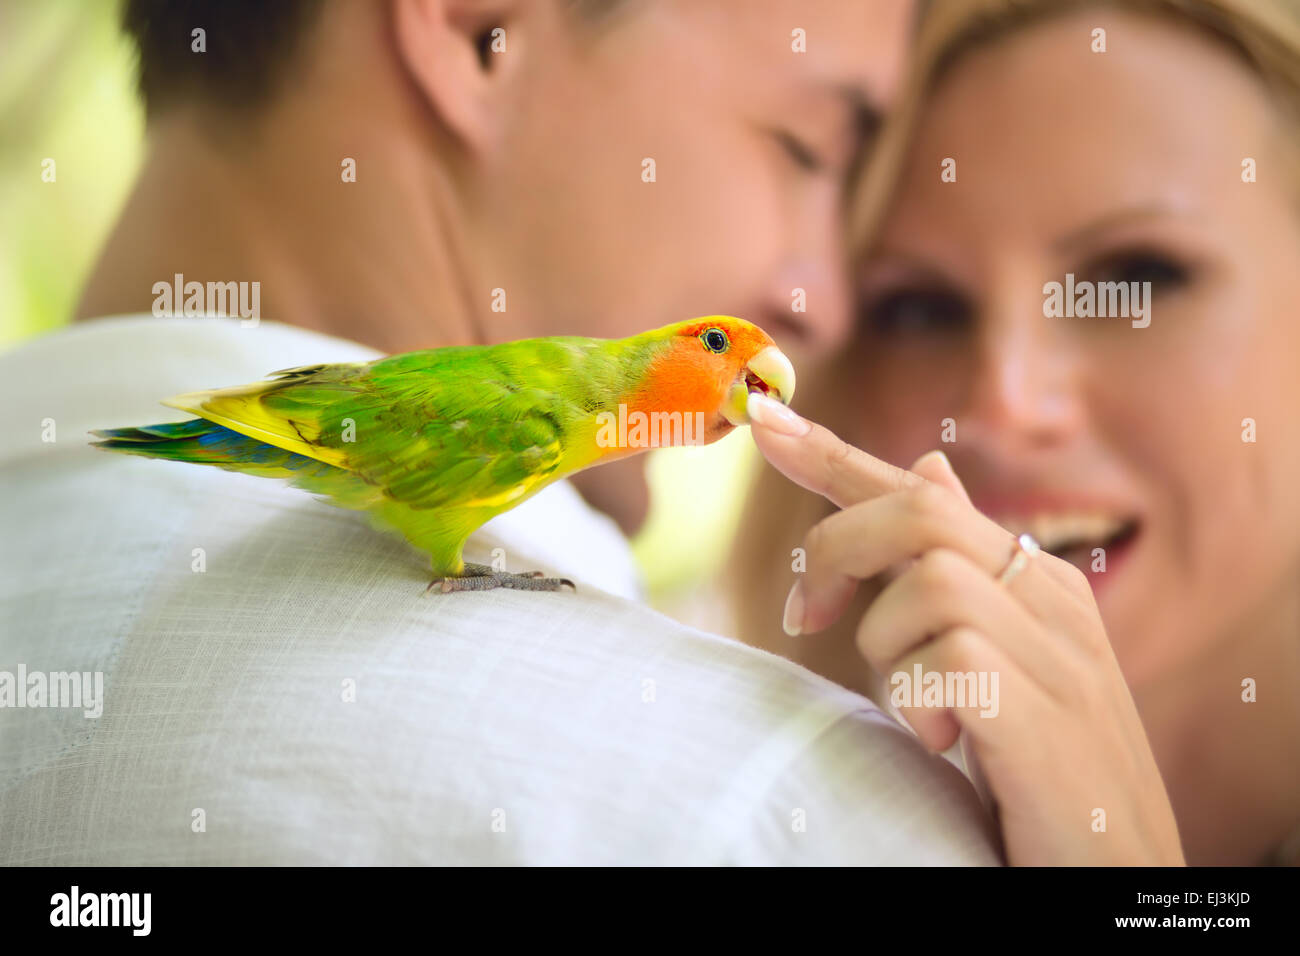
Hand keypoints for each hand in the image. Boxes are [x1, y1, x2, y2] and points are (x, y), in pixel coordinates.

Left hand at [746, 393, 1184, 865]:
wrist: (1118, 874)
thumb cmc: (1044, 767)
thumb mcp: (998, 657)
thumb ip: (958, 566)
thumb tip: (926, 463)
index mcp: (1032, 579)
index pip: (921, 492)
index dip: (833, 455)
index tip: (764, 421)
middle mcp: (1050, 597)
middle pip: (916, 509)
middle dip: (836, 551)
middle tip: (807, 621)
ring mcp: (1055, 652)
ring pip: (927, 579)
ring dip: (889, 647)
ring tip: (921, 712)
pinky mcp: (1041, 709)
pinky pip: (946, 658)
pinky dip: (920, 701)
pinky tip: (944, 742)